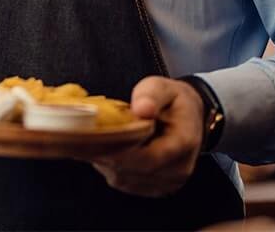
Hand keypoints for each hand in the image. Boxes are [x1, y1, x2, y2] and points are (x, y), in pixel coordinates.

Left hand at [90, 75, 203, 196]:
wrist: (190, 118)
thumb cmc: (172, 101)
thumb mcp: (162, 87)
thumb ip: (151, 95)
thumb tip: (143, 108)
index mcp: (184, 142)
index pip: (149, 157)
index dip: (120, 152)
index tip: (95, 141)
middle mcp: (179, 168)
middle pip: (133, 171)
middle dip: (107, 156)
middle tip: (84, 139)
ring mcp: (169, 182)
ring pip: (126, 180)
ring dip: (107, 163)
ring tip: (95, 142)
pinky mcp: (158, 188)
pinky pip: (127, 184)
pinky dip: (112, 170)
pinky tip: (105, 152)